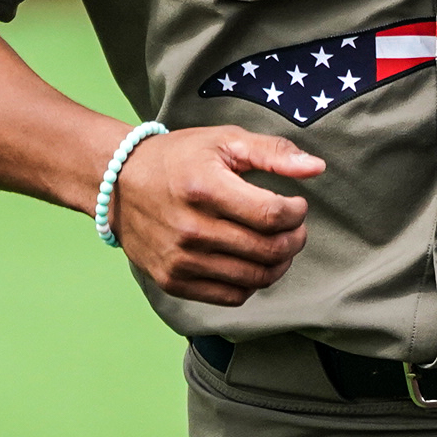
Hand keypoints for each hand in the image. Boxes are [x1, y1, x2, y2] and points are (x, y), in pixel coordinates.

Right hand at [110, 125, 324, 306]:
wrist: (120, 182)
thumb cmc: (179, 158)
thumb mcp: (224, 140)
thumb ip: (272, 153)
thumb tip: (316, 168)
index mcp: (205, 188)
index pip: (270, 214)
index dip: (296, 212)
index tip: (297, 205)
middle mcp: (191, 228)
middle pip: (266, 250)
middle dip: (294, 239)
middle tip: (295, 228)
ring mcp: (180, 259)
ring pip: (253, 277)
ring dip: (278, 263)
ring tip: (279, 245)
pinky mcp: (173, 281)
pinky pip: (230, 296)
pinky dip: (251, 283)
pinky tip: (253, 262)